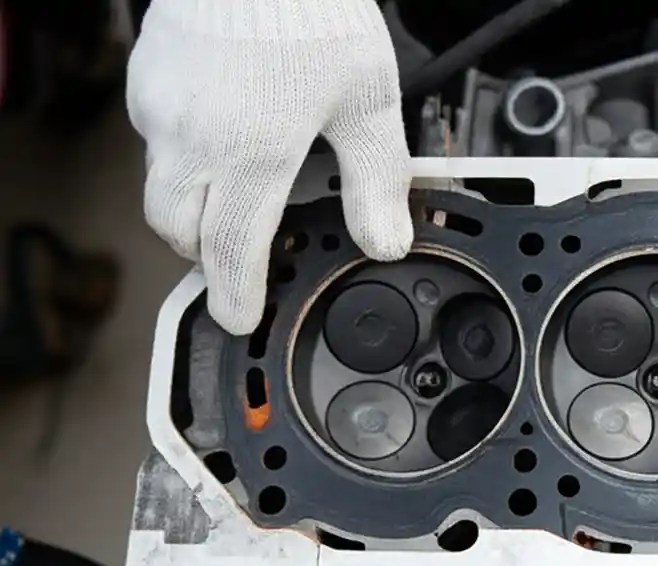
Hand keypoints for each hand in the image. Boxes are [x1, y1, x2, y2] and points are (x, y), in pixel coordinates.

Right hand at [127, 0, 412, 333]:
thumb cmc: (312, 12)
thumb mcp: (367, 100)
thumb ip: (376, 178)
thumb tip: (385, 240)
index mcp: (252, 153)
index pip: (230, 251)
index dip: (235, 294)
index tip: (239, 318)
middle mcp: (193, 138)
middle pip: (179, 230)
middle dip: (208, 252)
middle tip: (242, 250)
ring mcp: (160, 108)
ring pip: (162, 187)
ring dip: (194, 204)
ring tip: (241, 185)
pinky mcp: (145, 79)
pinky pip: (155, 138)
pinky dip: (183, 152)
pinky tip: (225, 128)